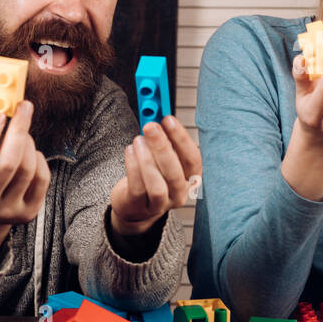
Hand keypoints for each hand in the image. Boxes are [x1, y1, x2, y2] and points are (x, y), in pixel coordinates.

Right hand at [0, 84, 50, 261]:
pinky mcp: (28, 213)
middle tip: (24, 106)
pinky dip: (39, 159)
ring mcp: (7, 210)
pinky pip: (42, 178)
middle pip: (8, 165)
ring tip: (23, 133)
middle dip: (19, 131)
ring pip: (28, 169)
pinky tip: (30, 154)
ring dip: (29, 143)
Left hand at [110, 115, 201, 235]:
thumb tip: (156, 114)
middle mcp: (180, 194)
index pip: (193, 159)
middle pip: (175, 172)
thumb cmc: (152, 175)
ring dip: (146, 159)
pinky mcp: (140, 206)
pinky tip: (129, 150)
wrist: (136, 206)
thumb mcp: (162, 158)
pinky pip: (137, 187)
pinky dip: (132, 166)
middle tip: (150, 126)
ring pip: (157, 185)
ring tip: (137, 139)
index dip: (181, 138)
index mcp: (190, 178)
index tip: (168, 119)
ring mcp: (161, 204)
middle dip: (162, 146)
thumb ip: (163, 140)